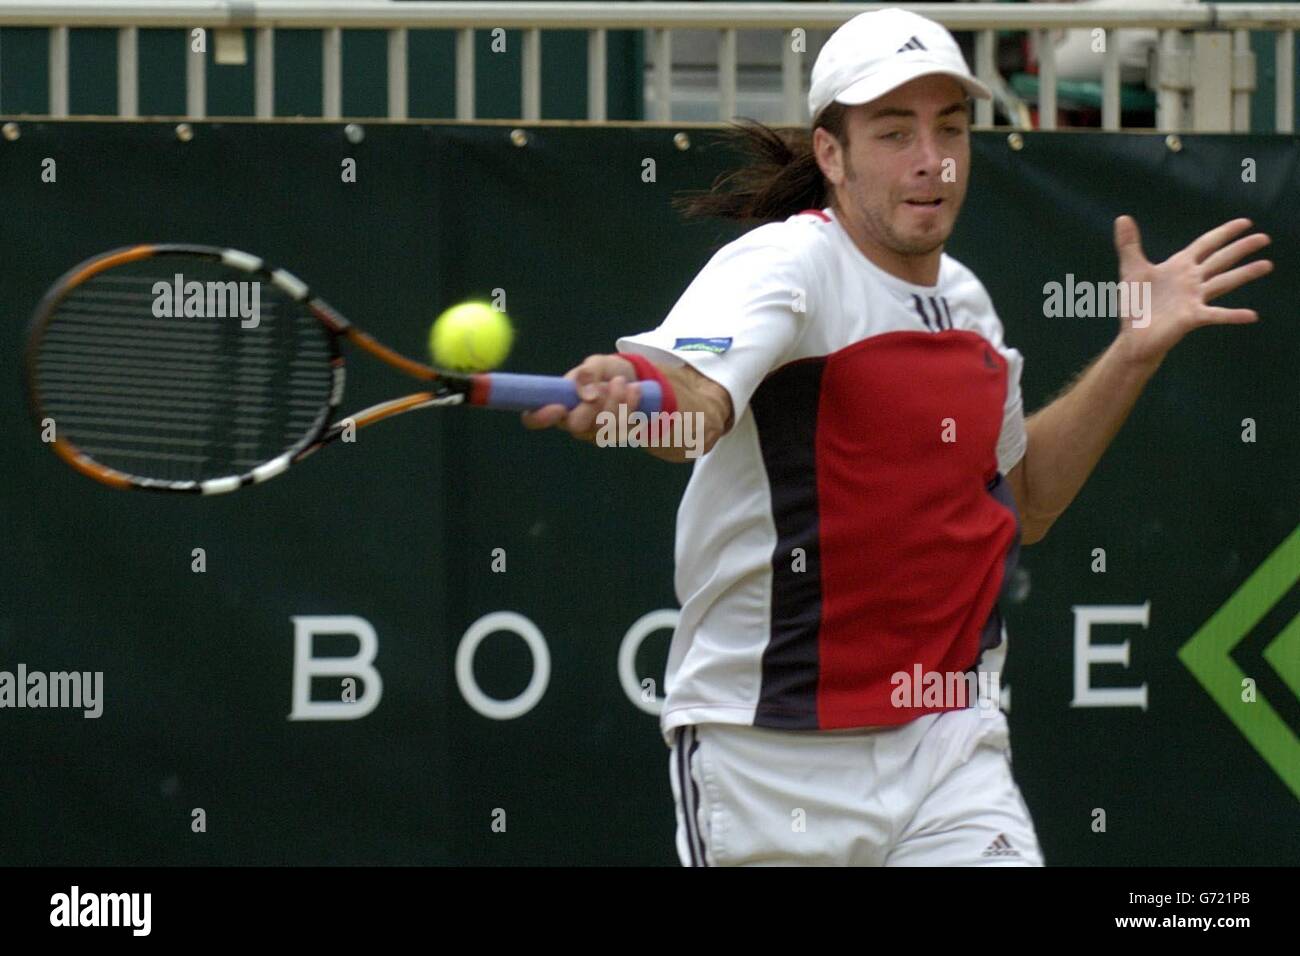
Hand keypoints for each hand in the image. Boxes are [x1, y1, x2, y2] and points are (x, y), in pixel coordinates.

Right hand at [520, 354, 642, 440]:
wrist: (633, 378)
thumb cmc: (605, 371)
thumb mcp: (596, 363)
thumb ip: (588, 373)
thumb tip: (585, 394)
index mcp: (557, 405)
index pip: (533, 418)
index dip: (540, 417)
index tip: (558, 407)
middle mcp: (572, 423)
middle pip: (576, 426)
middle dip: (595, 405)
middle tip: (608, 384)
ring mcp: (594, 433)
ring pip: (602, 429)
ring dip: (616, 402)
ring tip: (622, 382)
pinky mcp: (615, 436)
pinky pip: (622, 429)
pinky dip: (630, 406)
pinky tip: (634, 391)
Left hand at [1113, 215, 1271, 366]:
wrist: (1134, 335)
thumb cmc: (1136, 304)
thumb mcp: (1131, 270)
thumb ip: (1128, 245)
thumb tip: (1122, 218)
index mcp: (1180, 266)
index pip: (1207, 244)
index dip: (1224, 233)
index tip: (1246, 222)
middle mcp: (1192, 280)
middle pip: (1221, 259)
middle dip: (1241, 248)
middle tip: (1265, 238)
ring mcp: (1194, 298)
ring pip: (1224, 282)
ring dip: (1246, 274)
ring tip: (1267, 264)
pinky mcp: (1192, 317)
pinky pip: (1216, 314)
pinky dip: (1233, 315)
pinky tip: (1251, 315)